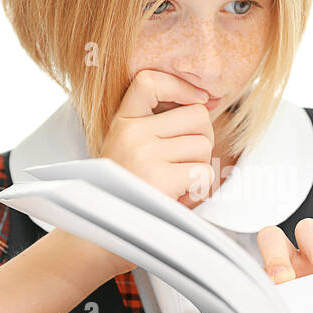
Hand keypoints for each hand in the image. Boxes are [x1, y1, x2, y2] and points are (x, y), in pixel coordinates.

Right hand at [98, 68, 215, 206]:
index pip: (150, 82)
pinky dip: (200, 188)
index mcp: (122, 121)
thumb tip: (207, 102)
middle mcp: (131, 133)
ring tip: (177, 181)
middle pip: (197, 116)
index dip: (181, 87)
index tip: (199, 100)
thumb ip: (159, 124)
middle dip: (202, 139)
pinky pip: (204, 172)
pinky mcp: (159, 178)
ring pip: (203, 144)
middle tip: (185, 162)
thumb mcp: (130, 148)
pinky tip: (179, 195)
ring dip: (200, 167)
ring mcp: (144, 154)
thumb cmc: (130, 189)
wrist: (106, 230)